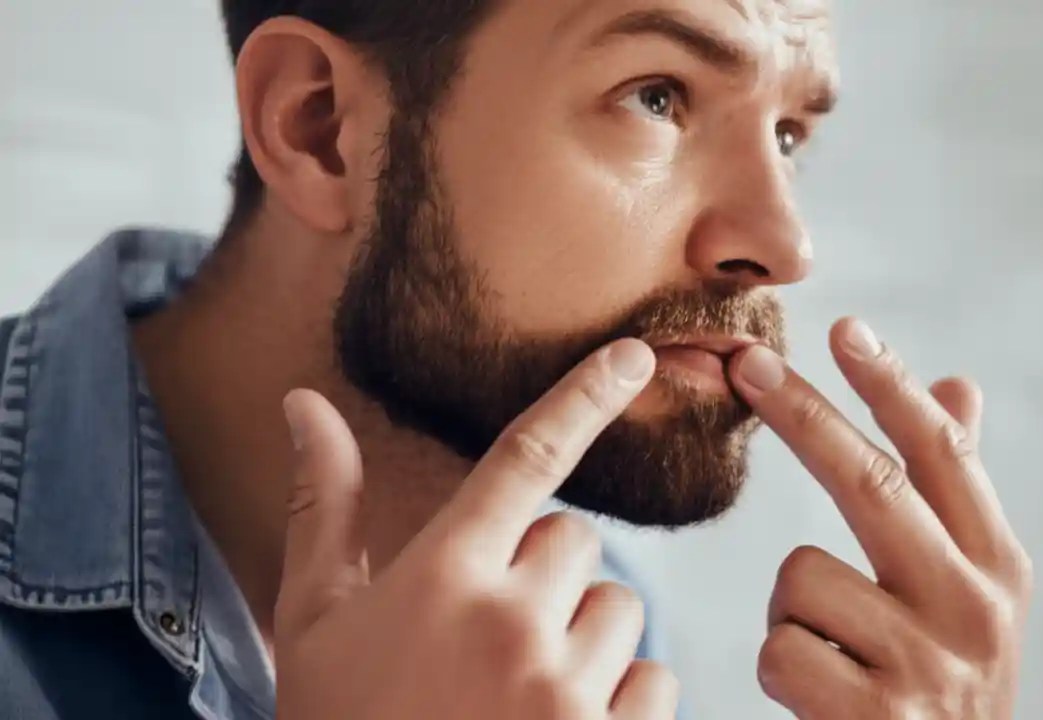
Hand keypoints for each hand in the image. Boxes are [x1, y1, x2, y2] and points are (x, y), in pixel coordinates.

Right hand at [274, 339, 678, 719]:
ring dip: (585, 638)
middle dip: (543, 572)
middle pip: (577, 541)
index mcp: (441, 576)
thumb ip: (325, 507)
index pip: (526, 457)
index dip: (585, 395)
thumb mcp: (313, 621)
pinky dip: (622, 700)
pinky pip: (655, 682)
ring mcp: (566, 689)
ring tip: (517, 692)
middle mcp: (512, 621)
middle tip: (486, 633)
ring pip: (620, 611)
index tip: (637, 355)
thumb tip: (304, 403)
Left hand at [730, 318, 1032, 718]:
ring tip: (834, 653)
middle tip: (744, 365)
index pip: (945, 455)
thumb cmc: (942, 680)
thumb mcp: (969, 592)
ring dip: (790, 610)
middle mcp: (976, 611)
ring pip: (800, 578)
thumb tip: (962, 382)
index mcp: (999, 569)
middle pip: (873, 484)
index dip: (892, 386)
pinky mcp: (872, 717)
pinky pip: (778, 649)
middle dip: (803, 416)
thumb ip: (957, 495)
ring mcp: (927, 666)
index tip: (845, 327)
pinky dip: (782, 667)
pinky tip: (823, 698)